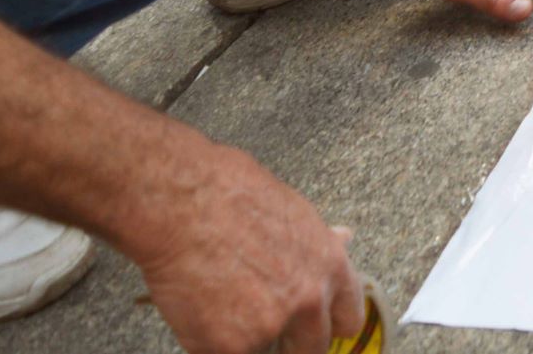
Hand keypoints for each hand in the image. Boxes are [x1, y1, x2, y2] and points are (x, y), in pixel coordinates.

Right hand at [132, 147, 366, 353]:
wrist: (182, 203)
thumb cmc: (228, 194)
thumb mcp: (293, 211)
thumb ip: (317, 242)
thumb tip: (343, 239)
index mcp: (329, 266)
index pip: (349, 317)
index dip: (327, 323)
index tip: (313, 327)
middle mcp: (309, 301)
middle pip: (311, 348)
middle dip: (288, 341)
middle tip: (257, 318)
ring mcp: (271, 327)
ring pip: (261, 350)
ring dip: (243, 337)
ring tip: (219, 297)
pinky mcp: (231, 346)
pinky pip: (220, 353)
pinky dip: (206, 339)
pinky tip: (196, 303)